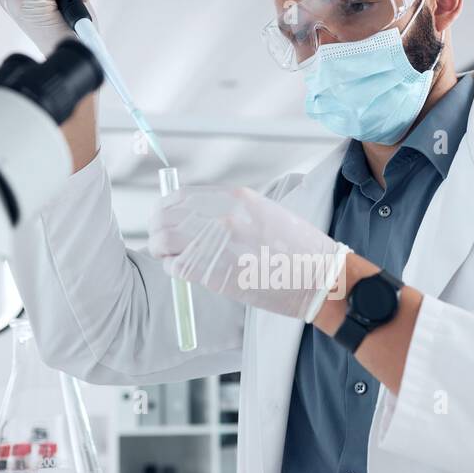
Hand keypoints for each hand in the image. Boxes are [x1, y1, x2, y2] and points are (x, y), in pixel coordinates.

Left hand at [148, 187, 350, 320]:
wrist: (316, 276)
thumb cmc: (295, 247)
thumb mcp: (264, 212)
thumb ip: (229, 209)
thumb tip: (193, 214)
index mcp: (234, 197)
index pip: (179, 196)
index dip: (164, 208)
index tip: (163, 217)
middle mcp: (221, 216)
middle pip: (165, 217)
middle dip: (157, 229)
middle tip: (159, 240)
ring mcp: (217, 244)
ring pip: (164, 241)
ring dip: (160, 249)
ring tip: (168, 256)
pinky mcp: (215, 273)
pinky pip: (176, 267)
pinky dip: (173, 269)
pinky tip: (182, 270)